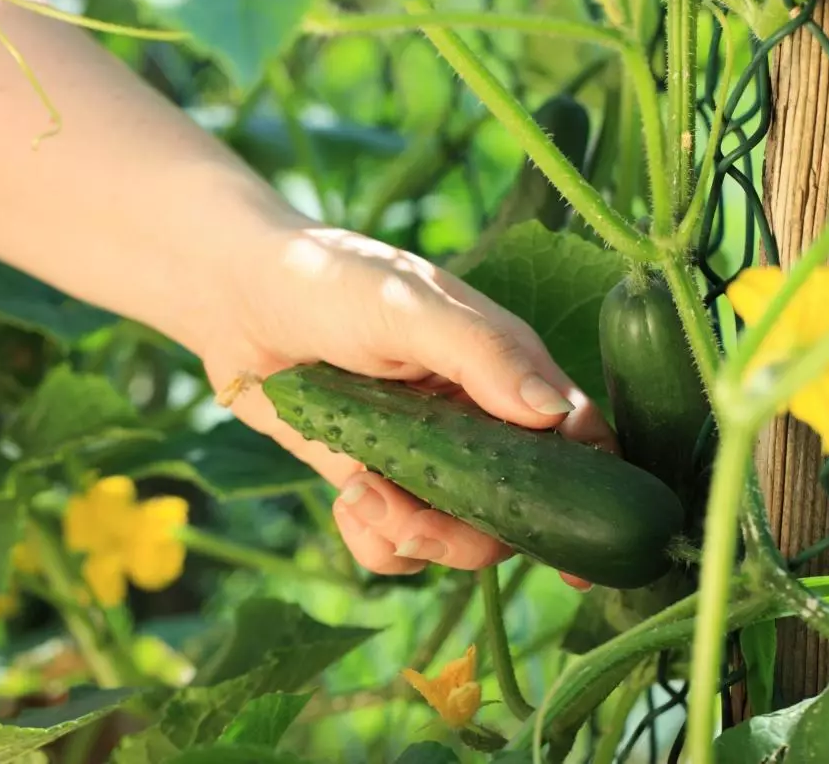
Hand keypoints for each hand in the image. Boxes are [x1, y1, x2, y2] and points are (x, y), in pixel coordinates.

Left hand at [199, 222, 616, 588]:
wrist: (235, 297)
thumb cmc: (329, 280)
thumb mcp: (408, 305)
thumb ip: (483, 353)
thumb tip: (556, 416)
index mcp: (507, 370)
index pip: (576, 437)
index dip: (593, 491)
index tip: (585, 548)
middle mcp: (480, 421)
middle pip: (521, 510)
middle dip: (470, 532)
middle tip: (407, 516)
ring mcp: (431, 458)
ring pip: (463, 538)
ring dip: (415, 535)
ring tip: (360, 494)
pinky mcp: (380, 483)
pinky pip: (399, 546)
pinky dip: (375, 539)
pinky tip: (346, 496)